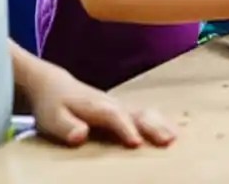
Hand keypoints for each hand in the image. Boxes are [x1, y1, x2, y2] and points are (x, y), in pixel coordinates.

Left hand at [23, 60, 174, 147]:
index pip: (114, 116)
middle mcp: (113, 104)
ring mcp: (120, 105)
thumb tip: (81, 135)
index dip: (126, 129)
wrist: (54, 85)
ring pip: (145, 112)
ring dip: (162, 124)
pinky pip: (146, 114)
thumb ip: (66, 127)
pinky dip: (161, 121)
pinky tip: (174, 131)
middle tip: (168, 140)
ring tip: (176, 137)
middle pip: (137, 113)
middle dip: (153, 126)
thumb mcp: (52, 118)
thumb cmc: (53, 105)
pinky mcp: (124, 109)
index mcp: (96, 106)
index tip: (137, 143)